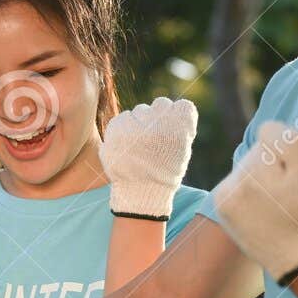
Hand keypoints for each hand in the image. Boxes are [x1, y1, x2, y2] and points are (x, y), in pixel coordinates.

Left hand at [98, 97, 196, 218]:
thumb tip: (173, 108)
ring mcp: (134, 123)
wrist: (139, 193)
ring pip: (139, 111)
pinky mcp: (115, 128)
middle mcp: (156, 121)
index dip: (177, 119)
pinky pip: (122, 119)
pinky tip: (126, 146)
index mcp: (177, 127)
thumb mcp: (181, 151)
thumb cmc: (164, 174)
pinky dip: (124, 129)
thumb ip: (180, 127)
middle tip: (154, 138)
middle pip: (160, 104)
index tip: (173, 131)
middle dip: (158, 118)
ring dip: (140, 123)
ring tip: (139, 146)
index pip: (181, 106)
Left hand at [211, 122, 297, 284]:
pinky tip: (262, 210)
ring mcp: (225, 194)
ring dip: (260, 180)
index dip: (289, 152)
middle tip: (289, 194)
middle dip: (273, 166)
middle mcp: (236, 178)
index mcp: (261, 167)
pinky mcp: (221, 206)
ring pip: (246, 168)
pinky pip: (237, 184)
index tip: (295, 176)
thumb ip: (289, 141)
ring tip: (277, 205)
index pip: (271, 133)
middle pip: (256, 152)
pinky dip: (249, 192)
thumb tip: (264, 130)